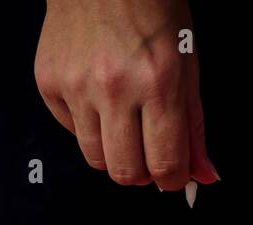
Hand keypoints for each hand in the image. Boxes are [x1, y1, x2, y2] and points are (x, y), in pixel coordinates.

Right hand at [34, 0, 216, 190]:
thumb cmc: (149, 7)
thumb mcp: (187, 63)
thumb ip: (193, 125)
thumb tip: (202, 173)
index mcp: (158, 80)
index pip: (165, 163)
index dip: (173, 179)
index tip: (174, 174)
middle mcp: (114, 87)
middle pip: (125, 172)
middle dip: (141, 172)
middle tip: (148, 151)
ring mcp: (77, 87)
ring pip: (95, 159)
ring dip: (113, 151)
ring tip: (123, 121)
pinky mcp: (49, 84)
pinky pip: (71, 131)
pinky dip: (87, 125)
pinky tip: (97, 97)